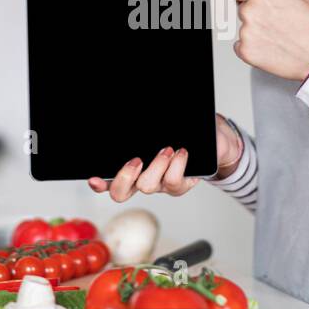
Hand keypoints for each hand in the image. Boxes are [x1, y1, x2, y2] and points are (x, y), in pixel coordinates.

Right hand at [87, 115, 241, 200]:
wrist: (214, 141)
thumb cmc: (182, 131)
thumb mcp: (159, 127)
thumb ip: (147, 125)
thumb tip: (137, 115)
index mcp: (131, 168)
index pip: (108, 180)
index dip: (99, 183)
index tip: (94, 178)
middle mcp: (142, 179)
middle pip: (121, 192)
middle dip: (124, 177)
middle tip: (136, 161)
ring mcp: (160, 184)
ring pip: (148, 186)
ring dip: (156, 166)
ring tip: (167, 149)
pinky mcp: (180, 185)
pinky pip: (174, 183)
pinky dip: (177, 166)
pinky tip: (182, 153)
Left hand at [206, 0, 308, 81]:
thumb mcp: (297, 0)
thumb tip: (262, 3)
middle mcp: (249, 11)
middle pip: (244, 12)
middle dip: (258, 18)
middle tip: (280, 28)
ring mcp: (246, 32)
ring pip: (246, 32)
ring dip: (259, 36)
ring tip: (282, 41)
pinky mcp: (245, 52)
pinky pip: (243, 48)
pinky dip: (255, 50)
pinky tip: (273, 51)